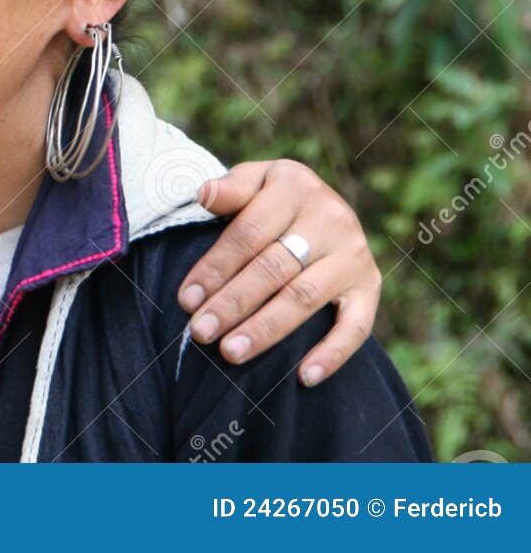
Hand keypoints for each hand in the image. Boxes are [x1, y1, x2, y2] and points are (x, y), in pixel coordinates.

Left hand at [179, 160, 380, 386]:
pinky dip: (333, 353)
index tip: (186, 300)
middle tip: (201, 333)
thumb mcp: (253, 179)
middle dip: (232, 303)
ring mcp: (353, 255)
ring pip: (305, 298)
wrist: (322, 203)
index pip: (247, 234)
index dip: (215, 268)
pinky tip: (304, 376)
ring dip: (266, 328)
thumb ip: (230, 188)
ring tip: (231, 352)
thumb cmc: (272, 197)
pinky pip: (356, 325)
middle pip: (273, 268)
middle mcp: (331, 220)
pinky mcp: (370, 286)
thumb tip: (204, 194)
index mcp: (295, 188)